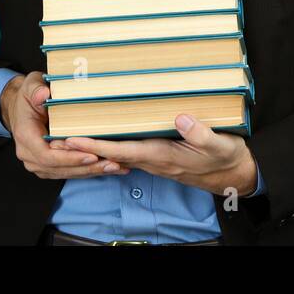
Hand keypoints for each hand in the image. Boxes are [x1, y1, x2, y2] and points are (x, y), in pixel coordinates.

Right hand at [1, 72, 130, 179]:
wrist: (21, 107)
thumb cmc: (29, 96)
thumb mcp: (31, 85)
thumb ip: (36, 89)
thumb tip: (44, 94)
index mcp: (25, 136)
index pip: (47, 155)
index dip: (70, 158)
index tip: (91, 155)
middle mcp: (28, 154)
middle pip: (59, 168)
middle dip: (86, 168)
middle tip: (112, 164)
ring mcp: (37, 162)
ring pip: (64, 173)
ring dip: (90, 172)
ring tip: (115, 167)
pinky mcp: (47, 166)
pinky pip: (67, 172)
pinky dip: (86, 171)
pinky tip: (106, 168)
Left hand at [60, 113, 257, 196]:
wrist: (235, 174)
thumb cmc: (226, 158)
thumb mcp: (220, 145)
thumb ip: (201, 133)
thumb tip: (181, 118)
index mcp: (162, 156)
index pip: (121, 151)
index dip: (95, 144)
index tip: (72, 138)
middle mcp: (153, 160)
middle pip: (112, 154)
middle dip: (85, 146)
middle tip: (57, 135)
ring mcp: (155, 159)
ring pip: (118, 153)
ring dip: (95, 145)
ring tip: (71, 133)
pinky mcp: (159, 155)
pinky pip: (129, 151)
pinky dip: (111, 144)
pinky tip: (103, 134)